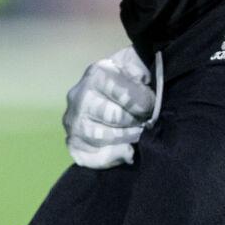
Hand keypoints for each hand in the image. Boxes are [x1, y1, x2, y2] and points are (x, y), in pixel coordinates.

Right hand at [64, 46, 156, 168]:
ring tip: (137, 135)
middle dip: (136, 123)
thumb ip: (143, 75)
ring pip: (102, 138)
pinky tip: (125, 152)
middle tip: (146, 123)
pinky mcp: (72, 142)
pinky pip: (88, 158)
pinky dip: (110, 157)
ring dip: (126, 140)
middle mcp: (79, 96)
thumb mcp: (137, 66)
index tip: (152, 107)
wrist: (109, 88)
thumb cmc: (127, 77)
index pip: (125, 94)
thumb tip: (144, 98)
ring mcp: (73, 121)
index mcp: (97, 74)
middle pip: (114, 118)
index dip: (144, 104)